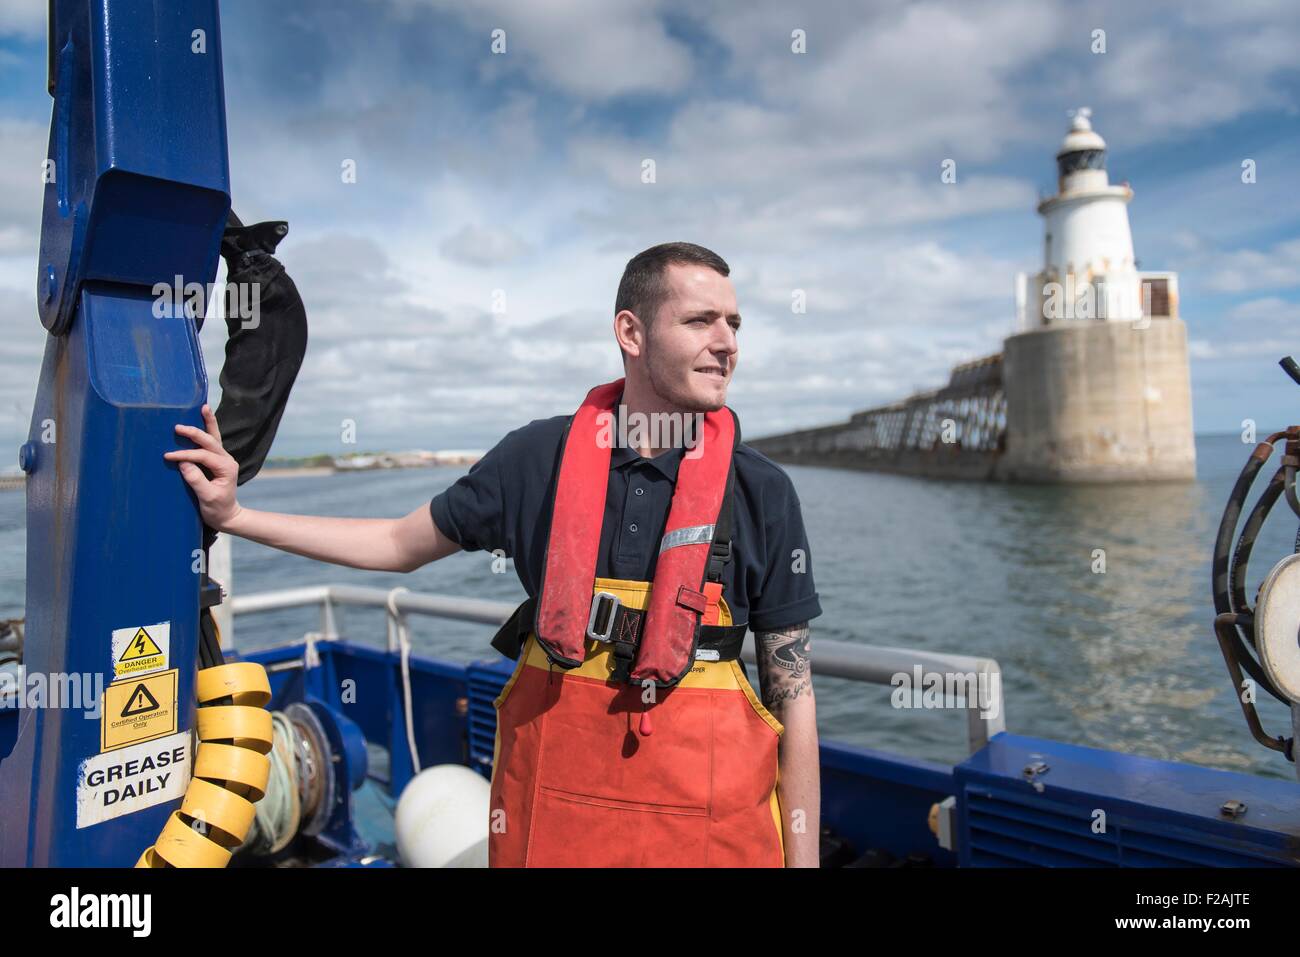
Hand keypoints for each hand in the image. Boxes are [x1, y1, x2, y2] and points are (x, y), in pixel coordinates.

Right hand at [164, 404, 241, 530]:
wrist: (226, 516)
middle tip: (178, 427)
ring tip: (203, 407)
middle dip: (194, 433)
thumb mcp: (207, 498)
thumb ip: (197, 481)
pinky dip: (207, 429)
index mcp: (226, 468)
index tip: (168, 456)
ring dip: (208, 422)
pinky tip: (204, 417)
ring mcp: (222, 459)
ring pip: (214, 437)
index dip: (185, 455)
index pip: (203, 456)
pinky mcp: (216, 460)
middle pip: (210, 441)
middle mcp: (226, 460)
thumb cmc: (217, 509)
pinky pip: (211, 442)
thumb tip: (183, 464)